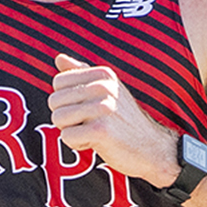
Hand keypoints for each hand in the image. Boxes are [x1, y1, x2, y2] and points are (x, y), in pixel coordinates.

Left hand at [47, 53, 178, 184]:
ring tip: (93, 132)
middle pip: (54, 101)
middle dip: (66, 117)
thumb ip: (82, 73)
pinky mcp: (101, 130)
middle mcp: (103, 86)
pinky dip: (77, 144)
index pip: (58, 82)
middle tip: (90, 123)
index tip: (87, 109)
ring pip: (58, 119)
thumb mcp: (107, 90)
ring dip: (71, 131)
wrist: (151, 148)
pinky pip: (67, 137)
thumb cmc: (124, 120)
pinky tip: (96, 143)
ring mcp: (103, 108)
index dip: (67, 100)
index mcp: (103, 74)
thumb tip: (59, 59)